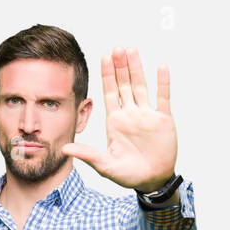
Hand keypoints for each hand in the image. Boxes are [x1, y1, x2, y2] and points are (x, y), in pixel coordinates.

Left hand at [63, 47, 177, 191]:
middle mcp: (131, 114)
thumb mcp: (105, 165)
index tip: (103, 57)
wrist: (152, 180)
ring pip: (141, 86)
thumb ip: (88, 154)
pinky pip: (163, 97)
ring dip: (137, 68)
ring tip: (132, 50)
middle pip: (124, 85)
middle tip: (117, 48)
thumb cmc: (128, 174)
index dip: (107, 75)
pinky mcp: (163, 119)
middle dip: (120, 67)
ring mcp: (147, 115)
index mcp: (116, 121)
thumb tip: (65, 148)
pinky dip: (162, 82)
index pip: (110, 93)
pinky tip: (161, 67)